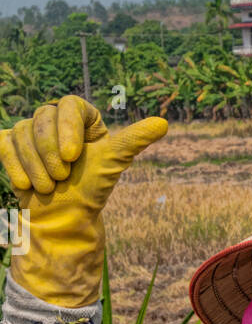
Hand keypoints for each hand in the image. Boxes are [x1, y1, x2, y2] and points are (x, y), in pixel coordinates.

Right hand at [0, 96, 166, 306]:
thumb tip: (163, 123)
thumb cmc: (90, 190)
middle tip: (63, 178)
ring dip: (36, 166)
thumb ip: (134, 140)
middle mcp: (54, 120)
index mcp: (80, 118)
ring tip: (50, 187)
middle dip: (51, 153)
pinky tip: (26, 186)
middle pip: (42, 117)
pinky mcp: (10, 145)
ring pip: (22, 132)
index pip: (69, 105)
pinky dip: (16, 166)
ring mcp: (29, 132)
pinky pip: (5, 143)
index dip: (68, 128)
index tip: (73, 157)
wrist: (63, 219)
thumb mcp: (113, 163)